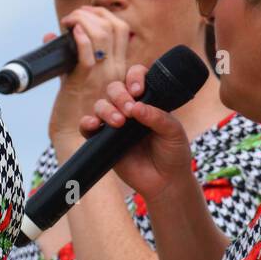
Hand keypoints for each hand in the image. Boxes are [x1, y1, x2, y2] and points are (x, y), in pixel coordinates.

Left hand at [46, 6, 129, 155]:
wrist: (73, 139)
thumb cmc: (73, 111)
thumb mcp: (73, 78)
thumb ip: (67, 56)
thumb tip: (49, 35)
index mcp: (118, 68)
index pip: (121, 29)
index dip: (104, 14)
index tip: (84, 14)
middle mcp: (115, 70)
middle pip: (115, 25)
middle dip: (93, 12)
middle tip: (73, 16)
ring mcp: (103, 75)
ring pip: (103, 34)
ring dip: (83, 20)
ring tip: (69, 22)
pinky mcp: (86, 83)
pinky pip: (88, 54)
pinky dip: (79, 37)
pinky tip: (70, 31)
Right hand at [79, 65, 192, 203]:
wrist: (166, 182)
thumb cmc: (173, 154)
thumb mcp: (173, 132)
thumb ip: (158, 117)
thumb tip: (136, 107)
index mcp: (148, 101)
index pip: (136, 78)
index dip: (134, 77)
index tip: (139, 90)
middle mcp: (129, 110)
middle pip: (114, 88)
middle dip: (119, 95)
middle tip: (129, 110)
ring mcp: (115, 125)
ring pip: (101, 105)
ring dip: (107, 109)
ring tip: (119, 122)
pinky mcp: (103, 141)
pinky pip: (87, 127)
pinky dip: (87, 123)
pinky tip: (94, 125)